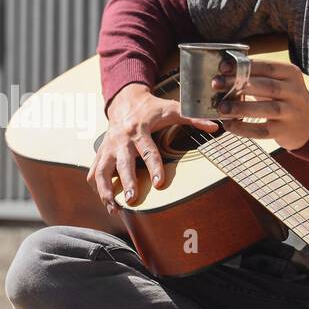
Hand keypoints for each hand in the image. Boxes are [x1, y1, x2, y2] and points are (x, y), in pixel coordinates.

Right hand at [88, 84, 221, 213]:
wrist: (124, 101)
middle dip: (126, 182)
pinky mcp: (101, 153)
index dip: (154, 167)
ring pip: (101, 171)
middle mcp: (121, 140)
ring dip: (105, 190)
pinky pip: (93, 172)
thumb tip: (215, 126)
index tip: (160, 183)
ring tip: (114, 208)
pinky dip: (97, 188)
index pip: (147, 150)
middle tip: (132, 200)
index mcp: (139, 130)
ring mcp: (108, 148)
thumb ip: (193, 118)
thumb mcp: (172, 108)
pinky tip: (106, 201)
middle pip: (123, 163)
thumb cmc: (151, 108)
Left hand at [213, 58, 308, 151]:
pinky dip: (244, 129)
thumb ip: (257, 75)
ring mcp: (291, 112)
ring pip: (267, 109)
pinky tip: (229, 126)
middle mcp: (295, 92)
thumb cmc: (284, 97)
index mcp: (291, 74)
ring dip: (241, 108)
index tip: (222, 66)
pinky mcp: (284, 131)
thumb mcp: (279, 81)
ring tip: (221, 108)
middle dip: (239, 84)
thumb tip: (224, 71)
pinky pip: (263, 130)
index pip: (267, 67)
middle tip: (216, 84)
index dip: (245, 66)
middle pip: (267, 86)